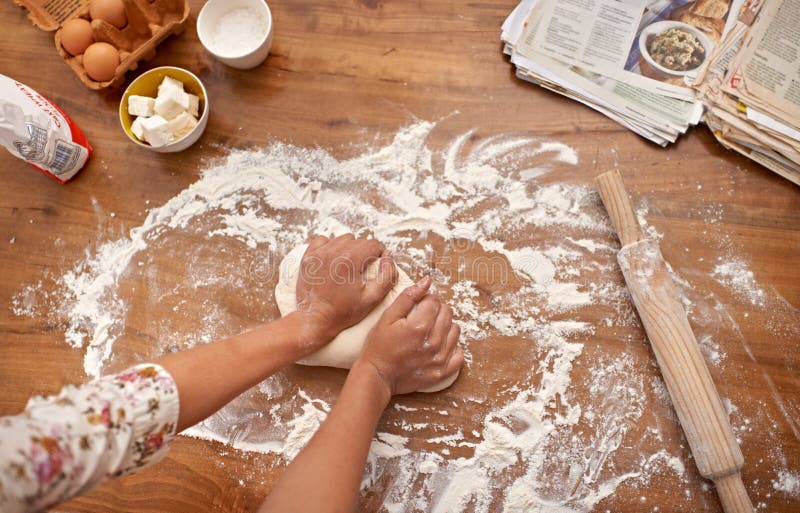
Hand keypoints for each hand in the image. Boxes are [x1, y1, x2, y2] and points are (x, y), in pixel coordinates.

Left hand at [295, 234, 397, 350]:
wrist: (314, 320)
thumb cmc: (342, 312)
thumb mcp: (372, 299)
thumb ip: (387, 276)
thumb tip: (389, 256)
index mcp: (350, 261)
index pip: (373, 244)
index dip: (379, 254)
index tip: (377, 264)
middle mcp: (333, 252)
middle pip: (358, 241)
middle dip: (365, 252)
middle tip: (363, 269)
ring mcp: (318, 253)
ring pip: (342, 239)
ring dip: (349, 248)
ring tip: (349, 265)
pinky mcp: (308, 257)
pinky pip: (323, 240)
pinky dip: (330, 246)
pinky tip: (333, 259)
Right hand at [355, 276, 462, 396]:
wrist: (377, 376)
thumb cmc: (378, 346)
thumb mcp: (387, 317)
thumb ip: (407, 297)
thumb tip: (427, 281)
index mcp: (420, 326)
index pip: (435, 301)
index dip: (425, 300)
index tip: (416, 308)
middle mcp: (434, 342)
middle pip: (448, 313)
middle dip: (436, 311)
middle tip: (422, 319)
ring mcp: (440, 358)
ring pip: (456, 330)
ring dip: (445, 327)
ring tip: (430, 332)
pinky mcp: (442, 372)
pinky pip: (459, 354)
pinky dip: (452, 347)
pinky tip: (439, 346)